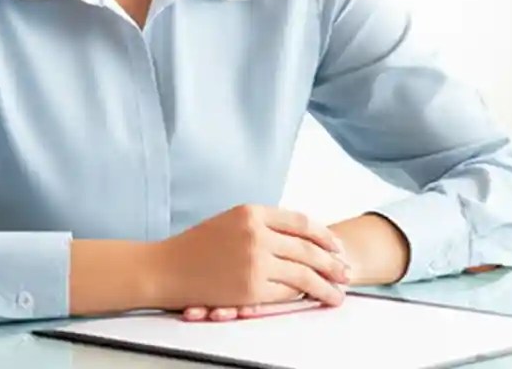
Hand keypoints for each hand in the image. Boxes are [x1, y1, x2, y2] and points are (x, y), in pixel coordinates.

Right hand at [153, 205, 351, 311]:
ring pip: (303, 273)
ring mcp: (255, 261)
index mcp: (252, 212)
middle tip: (346, 271)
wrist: (164, 268)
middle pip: (307, 248)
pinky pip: (286, 293)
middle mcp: (257, 233)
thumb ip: (260, 225)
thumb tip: (295, 237)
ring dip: (325, 285)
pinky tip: (313, 299)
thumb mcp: (230, 221)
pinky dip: (302, 297)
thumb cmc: (194, 247)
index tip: (336, 245)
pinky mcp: (250, 288)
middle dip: (331, 262)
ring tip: (339, 292)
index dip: (323, 235)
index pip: (300, 221)